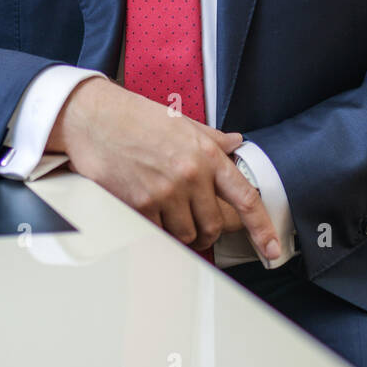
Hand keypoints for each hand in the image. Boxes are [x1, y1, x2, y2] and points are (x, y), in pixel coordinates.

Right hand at [51, 77, 280, 261]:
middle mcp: (190, 175)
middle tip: (193, 221)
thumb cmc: (136, 117)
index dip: (262, 228)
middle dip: (206, 230)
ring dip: (179, 231)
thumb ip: (212, 138)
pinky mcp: (140, 205)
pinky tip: (146, 209)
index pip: (245, 197)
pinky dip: (155, 229)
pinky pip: (157, 233)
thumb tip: (236, 143)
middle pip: (212, 226)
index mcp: (206, 154)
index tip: (272, 248)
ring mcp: (165, 192)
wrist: (94, 118)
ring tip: (166, 210)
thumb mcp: (182, 122)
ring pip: (185, 234)